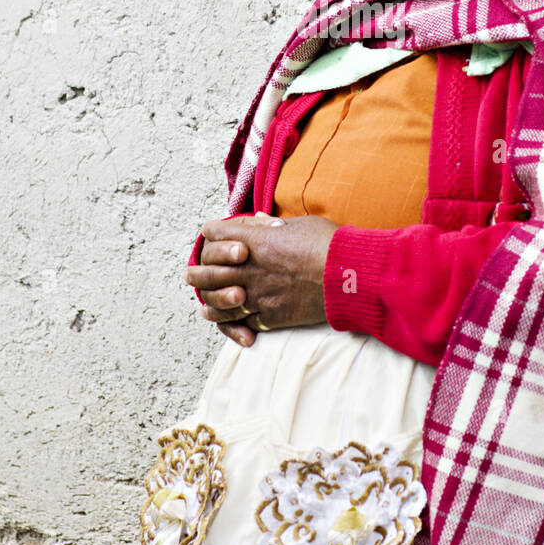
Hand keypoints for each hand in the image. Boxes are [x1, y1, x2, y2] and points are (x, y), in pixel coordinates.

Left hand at [186, 212, 339, 347]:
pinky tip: (230, 322)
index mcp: (254, 240)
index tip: (215, 236)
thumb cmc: (329, 245)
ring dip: (210, 302)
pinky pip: (241, 322)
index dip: (213, 234)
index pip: (213, 233)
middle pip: (206, 271)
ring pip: (218, 303)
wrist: (350, 277)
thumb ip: (274, 226)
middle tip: (193, 274)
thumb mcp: (300, 224)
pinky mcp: (270, 317)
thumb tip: (261, 222)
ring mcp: (258, 295)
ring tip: (206, 304)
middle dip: (198, 272)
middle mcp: (249, 269)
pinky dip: (232, 323)